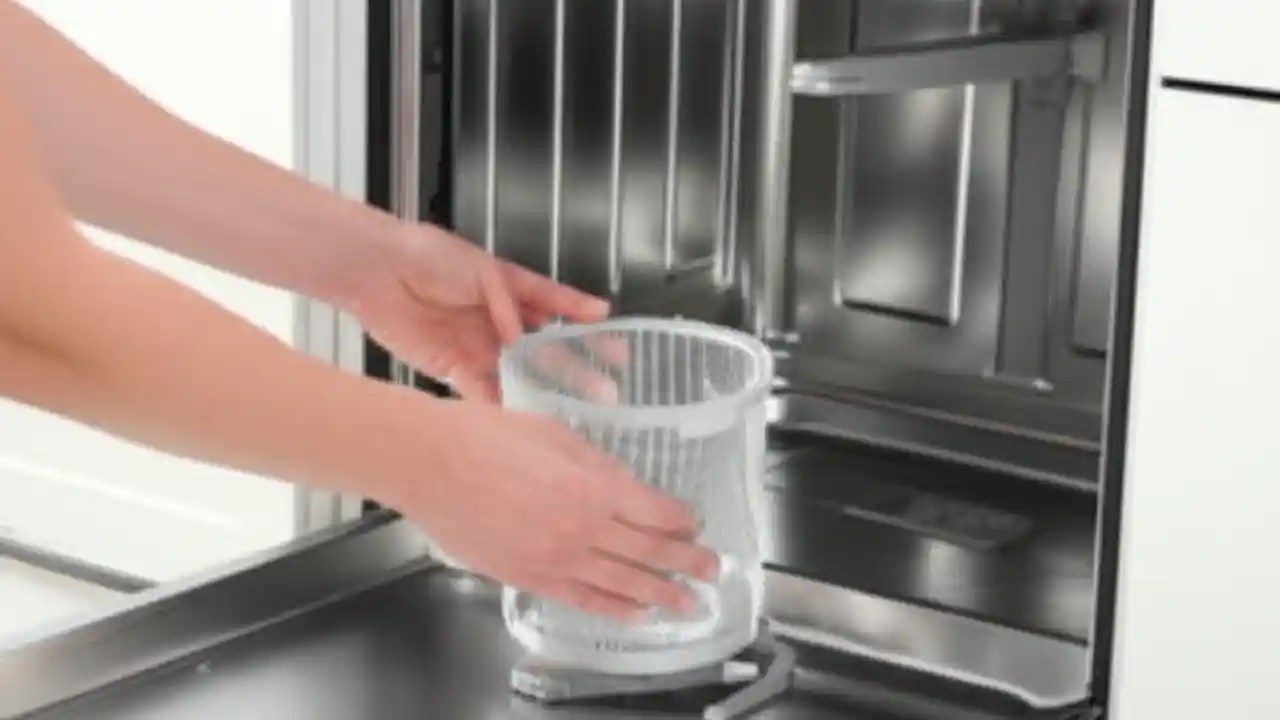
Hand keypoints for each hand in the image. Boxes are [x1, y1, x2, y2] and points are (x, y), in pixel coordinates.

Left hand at [342, 223, 609, 401]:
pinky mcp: (453, 367)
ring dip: (545, 392)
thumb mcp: (482, 269)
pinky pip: (483, 391)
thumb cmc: (428, 256)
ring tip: (574, 410)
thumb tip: (521, 336)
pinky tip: (523, 420)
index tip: (610, 326)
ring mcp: (478, 346)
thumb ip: (508, 303)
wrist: (379, 272)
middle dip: (574, 367)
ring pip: (520, 374)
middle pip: (543, 348)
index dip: (581, 314)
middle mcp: (498, 321)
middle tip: (604, 386)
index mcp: (509, 288)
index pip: (554, 303)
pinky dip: (501, 405)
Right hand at [402, 401, 719, 618]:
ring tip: (691, 603)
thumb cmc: (481, 436)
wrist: (428, 462)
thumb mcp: (552, 432)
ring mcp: (556, 557)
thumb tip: (619, 480)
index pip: (656, 512)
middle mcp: (582, 527)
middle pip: (650, 551)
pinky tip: (637, 612)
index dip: (682, 522)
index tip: (696, 525)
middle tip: (713, 571)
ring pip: (624, 582)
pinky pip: (583, 599)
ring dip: (663, 593)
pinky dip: (614, 607)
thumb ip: (592, 461)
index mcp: (592, 485)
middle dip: (688, 563)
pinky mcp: (529, 577)